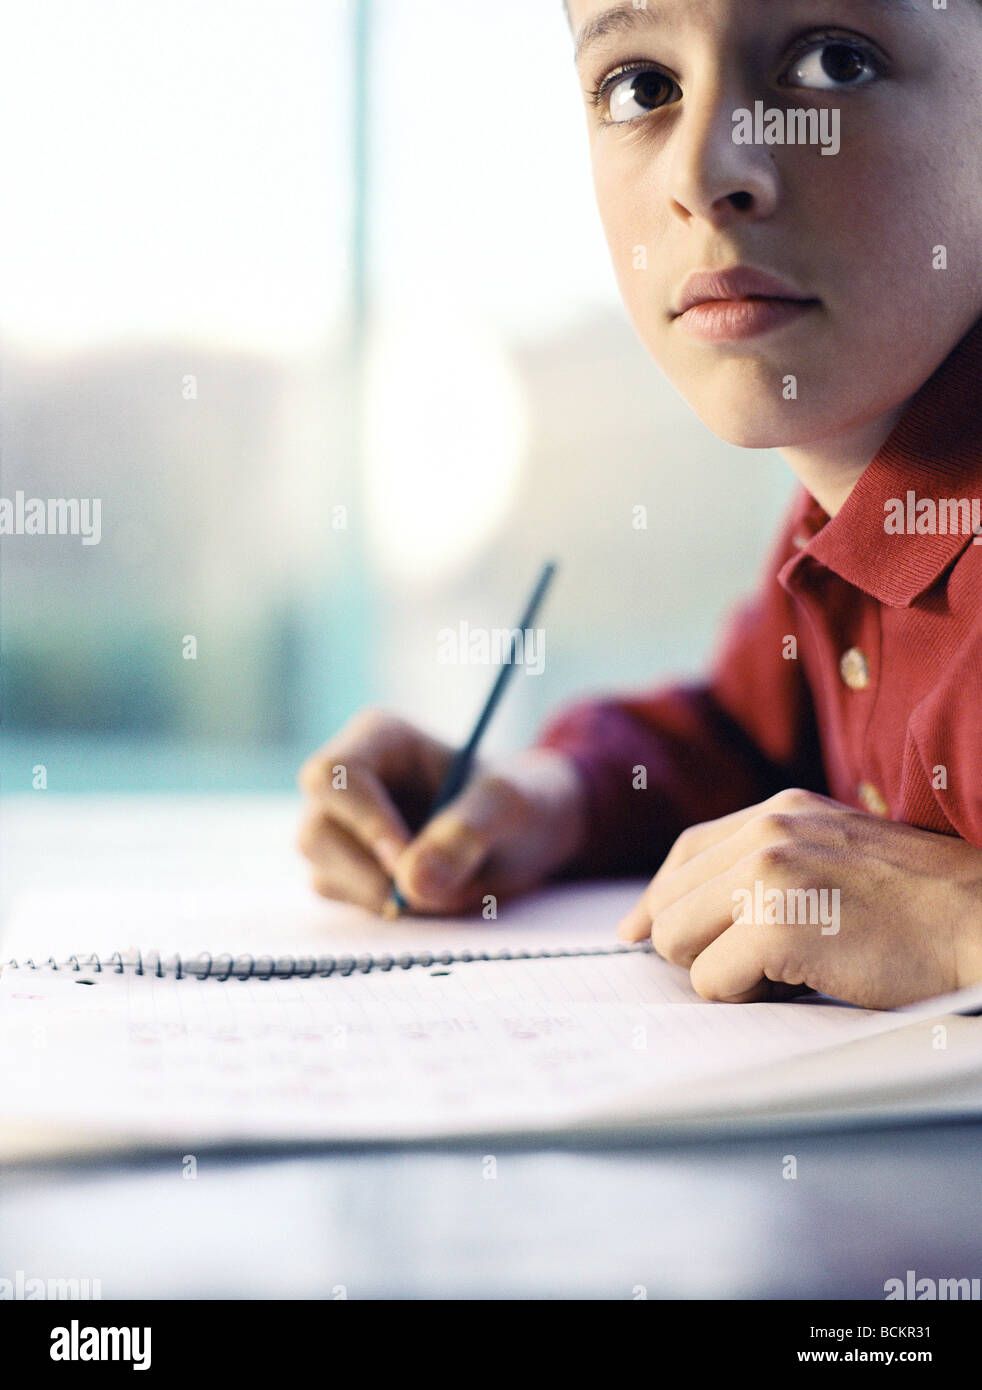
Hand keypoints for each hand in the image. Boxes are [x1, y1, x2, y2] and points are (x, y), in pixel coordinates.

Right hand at [297, 707, 587, 915]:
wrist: (531, 834)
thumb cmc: (522, 801)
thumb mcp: (511, 807)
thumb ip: (466, 833)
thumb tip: (413, 882)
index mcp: (379, 739)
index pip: (334, 776)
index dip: (364, 823)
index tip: (408, 865)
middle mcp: (349, 781)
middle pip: (317, 833)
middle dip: (373, 874)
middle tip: (438, 895)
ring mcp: (342, 829)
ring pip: (326, 874)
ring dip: (387, 898)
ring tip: (454, 888)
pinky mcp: (348, 871)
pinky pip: (347, 903)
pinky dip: (391, 911)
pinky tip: (437, 898)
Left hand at [616, 788, 981, 1008]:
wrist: (981, 922)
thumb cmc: (916, 905)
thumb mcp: (835, 853)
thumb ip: (766, 864)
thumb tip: (684, 913)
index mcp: (778, 811)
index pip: (683, 855)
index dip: (657, 902)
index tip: (639, 933)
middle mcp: (766, 831)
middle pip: (668, 904)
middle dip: (698, 948)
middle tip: (755, 966)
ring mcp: (767, 874)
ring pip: (677, 942)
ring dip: (720, 973)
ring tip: (783, 970)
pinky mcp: (775, 926)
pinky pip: (712, 981)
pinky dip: (744, 997)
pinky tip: (796, 984)